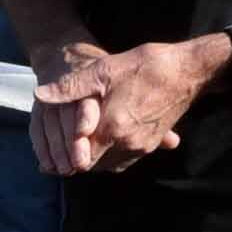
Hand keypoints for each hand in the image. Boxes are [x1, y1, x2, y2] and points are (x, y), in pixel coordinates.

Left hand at [30, 34, 220, 175]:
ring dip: (93, 157)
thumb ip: (71, 87)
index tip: (52, 150)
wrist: (191, 70)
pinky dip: (111, 155)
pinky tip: (103, 140)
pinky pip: (125, 159)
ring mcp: (143, 146)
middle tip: (60, 148)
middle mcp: (128, 144)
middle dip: (76, 157)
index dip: (64, 153)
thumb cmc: (147, 66)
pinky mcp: (153, 143)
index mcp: (113, 129)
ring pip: (108, 164)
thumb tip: (40, 94)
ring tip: (79, 143)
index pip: (79, 157)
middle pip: (92, 164)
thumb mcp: (104, 70)